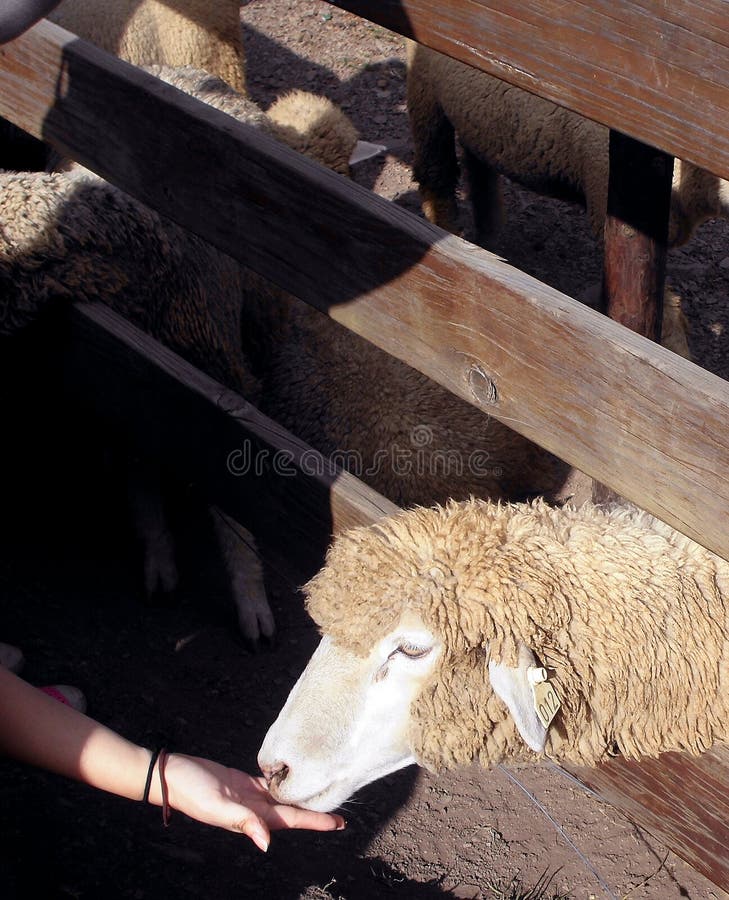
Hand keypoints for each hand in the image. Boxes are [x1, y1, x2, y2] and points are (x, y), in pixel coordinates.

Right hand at [160, 753, 345, 850]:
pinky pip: (268, 784)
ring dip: (301, 798)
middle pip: (292, 812)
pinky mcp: (241, 782)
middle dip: (315, 813)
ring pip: (282, 799)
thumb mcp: (217, 806)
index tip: (339, 823)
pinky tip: (292, 778)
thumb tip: (266, 843)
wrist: (172, 775)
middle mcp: (254, 809)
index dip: (315, 821)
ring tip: (322, 795)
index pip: (291, 820)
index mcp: (252, 817)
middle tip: (341, 813)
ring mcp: (248, 796)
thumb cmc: (192, 791)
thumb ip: (242, 822)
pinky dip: (282, 782)